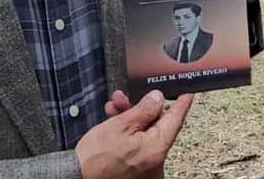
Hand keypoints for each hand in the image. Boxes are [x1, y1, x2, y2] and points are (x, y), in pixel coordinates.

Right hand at [77, 90, 194, 178]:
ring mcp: (147, 168)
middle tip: (125, 98)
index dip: (181, 104)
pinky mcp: (136, 171)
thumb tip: (157, 98)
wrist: (76, 177)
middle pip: (157, 126)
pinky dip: (128, 134)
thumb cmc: (95, 158)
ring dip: (130, 119)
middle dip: (140, 109)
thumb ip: (143, 110)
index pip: (176, 120)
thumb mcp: (119, 125)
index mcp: (157, 149)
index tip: (187, 93)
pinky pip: (138, 146)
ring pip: (144, 134)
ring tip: (113, 108)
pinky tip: (114, 123)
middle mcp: (156, 161)